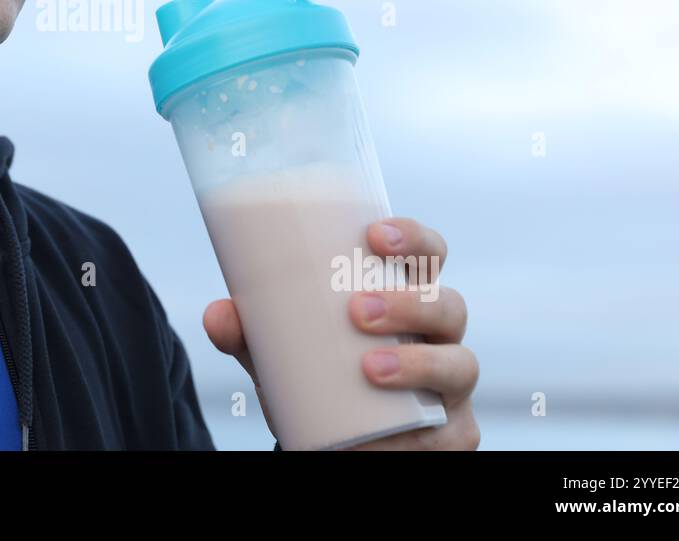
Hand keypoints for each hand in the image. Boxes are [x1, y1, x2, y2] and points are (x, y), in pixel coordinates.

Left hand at [202, 216, 479, 449]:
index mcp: (405, 298)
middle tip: (357, 309)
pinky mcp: (454, 434)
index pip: (428, 256)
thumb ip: (250, 333)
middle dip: (409, 302)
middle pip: (449, 305)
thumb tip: (218, 314)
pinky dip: (424, 434)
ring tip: (369, 368)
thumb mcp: (281, 353)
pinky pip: (455, 432)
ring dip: (418, 363)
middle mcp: (438, 337)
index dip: (414, 239)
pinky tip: (392, 435)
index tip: (374, 235)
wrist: (333, 441)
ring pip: (460, 364)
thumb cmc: (319, 376)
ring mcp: (451, 387)